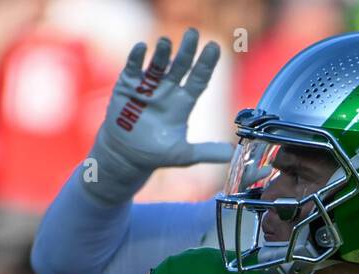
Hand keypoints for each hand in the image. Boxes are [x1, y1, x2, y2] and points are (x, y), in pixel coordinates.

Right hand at [86, 29, 232, 201]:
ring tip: (166, 42)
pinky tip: (141, 48)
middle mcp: (167, 90)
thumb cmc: (156, 153)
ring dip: (162, 53)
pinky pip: (133, 69)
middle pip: (180, 66)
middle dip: (187, 51)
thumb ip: (206, 152)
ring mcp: (148, 86)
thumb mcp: (184, 155)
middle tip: (193, 33)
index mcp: (183, 102)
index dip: (206, 64)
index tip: (215, 47)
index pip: (198, 79)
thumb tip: (231, 153)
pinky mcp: (128, 87)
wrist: (127, 156)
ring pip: (157, 65)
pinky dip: (136, 59)